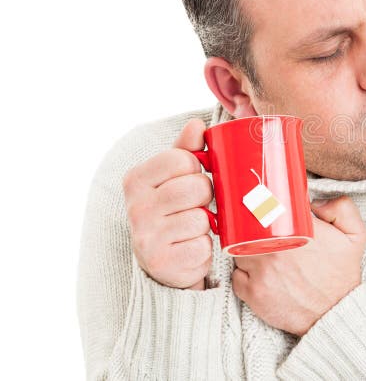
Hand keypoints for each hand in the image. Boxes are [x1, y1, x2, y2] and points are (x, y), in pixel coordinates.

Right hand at [122, 118, 213, 290]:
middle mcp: (135, 208)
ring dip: (206, 223)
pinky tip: (192, 247)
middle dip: (205, 196)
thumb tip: (196, 125)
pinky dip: (205, 247)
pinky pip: (202, 246)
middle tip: (196, 205)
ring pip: (201, 218)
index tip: (191, 178)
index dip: (196, 168)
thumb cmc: (173, 210)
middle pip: (195, 187)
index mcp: (136, 180)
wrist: (164, 262)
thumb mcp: (175, 177)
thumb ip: (185, 150)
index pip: (182, 159)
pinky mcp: (162, 264)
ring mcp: (146, 238)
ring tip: (193, 227)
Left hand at [231, 195, 365, 335]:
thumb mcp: (356, 236)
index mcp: (299, 231)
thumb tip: (313, 201)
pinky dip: (244, 271)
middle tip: (265, 230)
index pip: (273, 205)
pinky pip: (236, 273)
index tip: (272, 207)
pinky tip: (257, 272)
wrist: (335, 313)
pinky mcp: (253, 292)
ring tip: (260, 250)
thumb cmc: (342, 275)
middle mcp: (276, 248)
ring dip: (246, 248)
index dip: (270, 203)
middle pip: (249, 225)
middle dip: (254, 225)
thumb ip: (342, 208)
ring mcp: (261, 270)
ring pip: (240, 248)